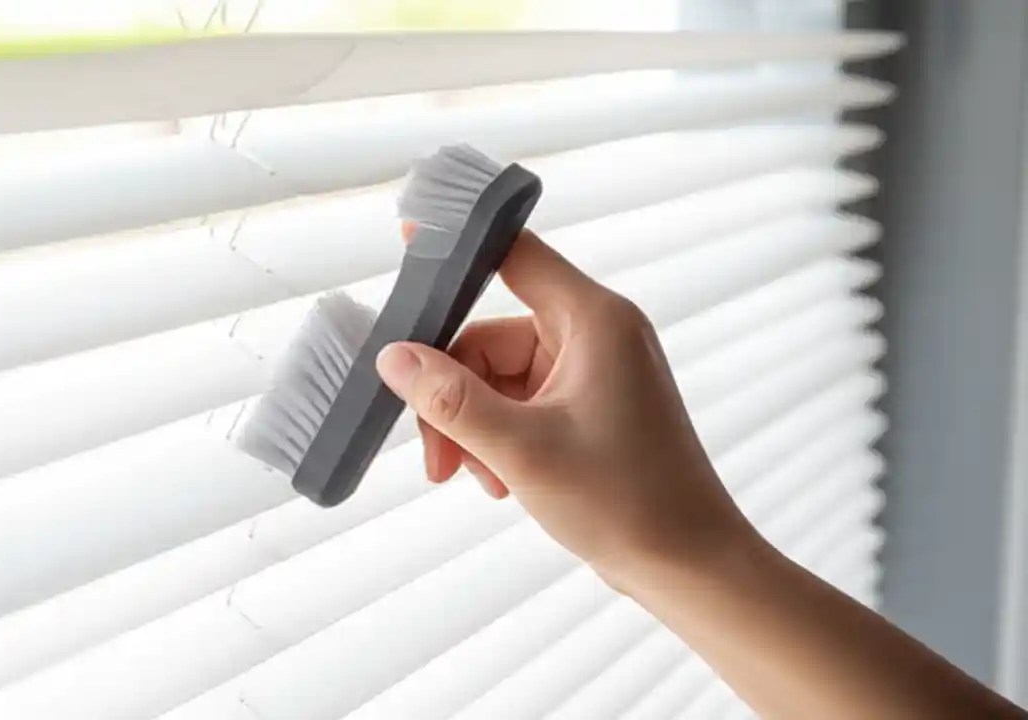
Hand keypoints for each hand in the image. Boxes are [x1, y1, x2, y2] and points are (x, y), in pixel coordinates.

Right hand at [376, 229, 756, 590]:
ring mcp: (594, 371)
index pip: (514, 254)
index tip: (408, 239)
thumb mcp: (522, 450)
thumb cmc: (627, 502)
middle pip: (490, 337)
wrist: (689, 566)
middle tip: (438, 457)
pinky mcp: (589, 405)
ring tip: (482, 479)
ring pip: (498, 378)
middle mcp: (595, 334)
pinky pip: (522, 402)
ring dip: (475, 426)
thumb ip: (451, 400)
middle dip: (455, 396)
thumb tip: (393, 358)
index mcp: (593, 320)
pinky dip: (500, 438)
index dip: (458, 249)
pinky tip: (502, 481)